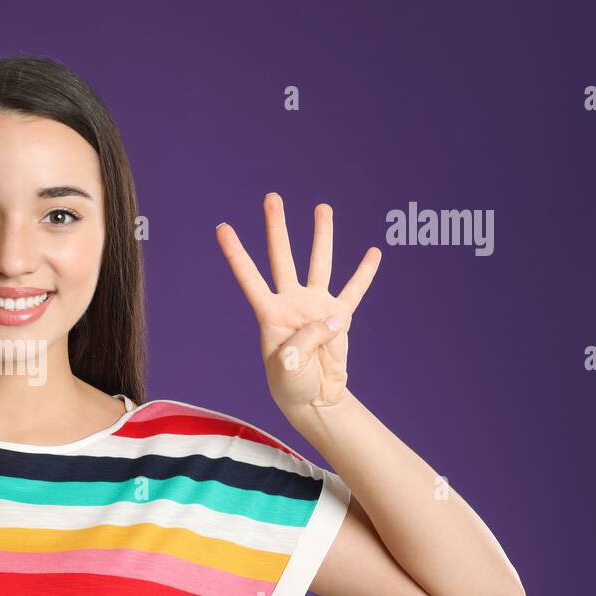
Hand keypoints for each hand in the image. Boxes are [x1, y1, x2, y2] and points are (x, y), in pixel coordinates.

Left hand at [215, 193, 379, 411]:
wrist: (313, 398)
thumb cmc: (291, 384)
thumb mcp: (289, 369)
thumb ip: (306, 343)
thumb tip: (333, 320)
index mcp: (270, 313)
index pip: (249, 278)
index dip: (236, 254)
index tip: (222, 227)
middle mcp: (291, 302)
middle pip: (282, 258)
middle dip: (277, 228)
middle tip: (272, 197)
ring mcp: (316, 307)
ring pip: (319, 264)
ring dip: (321, 236)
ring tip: (322, 208)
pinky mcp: (340, 318)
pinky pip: (354, 291)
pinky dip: (364, 273)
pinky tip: (373, 253)